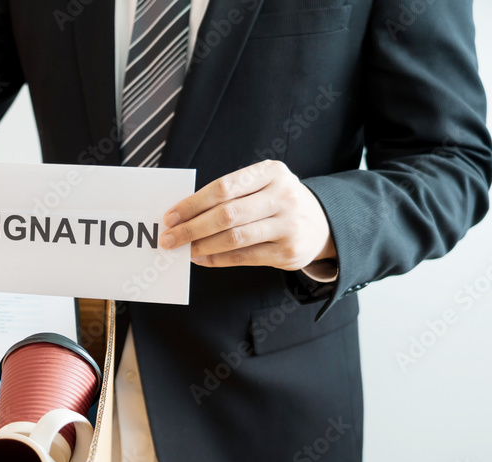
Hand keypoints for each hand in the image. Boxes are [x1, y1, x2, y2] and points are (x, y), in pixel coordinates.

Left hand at [160, 160, 336, 270]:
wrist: (322, 224)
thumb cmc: (276, 202)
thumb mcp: (261, 186)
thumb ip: (228, 195)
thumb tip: (182, 216)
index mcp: (271, 172)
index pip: (223, 188)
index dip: (192, 204)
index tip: (170, 217)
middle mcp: (283, 196)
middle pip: (227, 214)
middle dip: (191, 228)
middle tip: (169, 238)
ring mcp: (289, 225)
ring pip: (234, 238)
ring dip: (202, 246)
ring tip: (183, 250)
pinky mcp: (288, 251)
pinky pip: (244, 257)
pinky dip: (217, 259)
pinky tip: (201, 259)